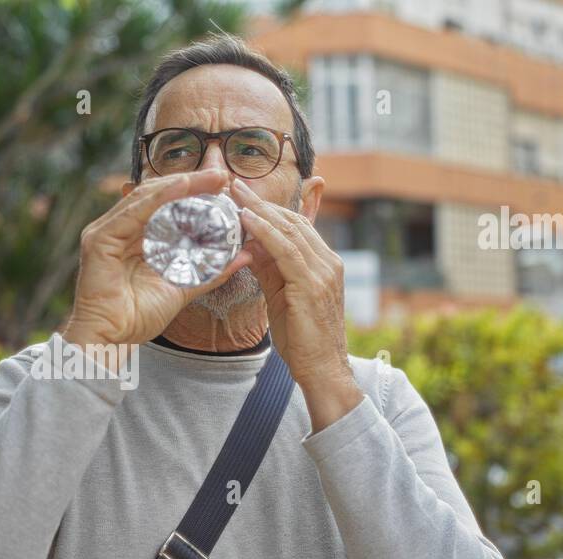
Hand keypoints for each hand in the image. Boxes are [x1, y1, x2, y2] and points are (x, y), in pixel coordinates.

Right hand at [63, 168, 251, 349]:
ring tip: (210, 178)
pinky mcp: (99, 240)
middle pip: (156, 196)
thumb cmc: (138, 317)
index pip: (165, 206)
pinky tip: (183, 187)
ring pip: (146, 198)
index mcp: (134, 237)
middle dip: (191, 184)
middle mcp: (118, 229)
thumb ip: (210, 271)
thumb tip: (244, 255)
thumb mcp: (183, 288)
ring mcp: (106, 232)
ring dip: (180, 185)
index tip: (225, 188)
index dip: (194, 194)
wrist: (110, 341)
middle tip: (222, 177)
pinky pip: (132, 212)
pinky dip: (159, 198)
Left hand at [228, 177, 362, 429]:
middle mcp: (328, 262)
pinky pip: (286, 250)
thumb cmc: (301, 338)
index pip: (297, 226)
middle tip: (234, 184)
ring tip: (235, 194)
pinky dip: (266, 231)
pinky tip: (247, 220)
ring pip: (290, 230)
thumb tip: (248, 247)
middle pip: (293, 221)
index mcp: (324, 263)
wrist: (322, 369)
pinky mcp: (313, 284)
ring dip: (260, 210)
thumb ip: (270, 270)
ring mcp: (324, 271)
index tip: (243, 194)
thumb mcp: (281, 296)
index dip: (270, 209)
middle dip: (262, 201)